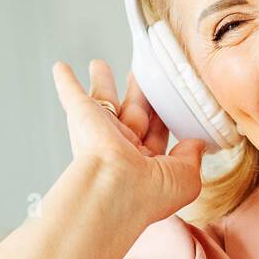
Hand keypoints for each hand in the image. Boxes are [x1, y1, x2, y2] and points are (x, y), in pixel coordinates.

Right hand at [51, 59, 204, 223]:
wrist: (112, 190)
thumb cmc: (148, 193)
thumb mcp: (186, 178)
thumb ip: (193, 157)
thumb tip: (197, 142)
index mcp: (145, 164)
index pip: (157, 134)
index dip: (166, 116)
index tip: (174, 98)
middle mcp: (122, 148)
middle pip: (133, 112)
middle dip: (138, 93)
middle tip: (144, 73)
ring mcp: (101, 132)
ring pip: (104, 100)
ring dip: (102, 82)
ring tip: (100, 65)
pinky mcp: (82, 117)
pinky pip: (71, 94)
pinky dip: (65, 81)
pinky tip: (62, 68)